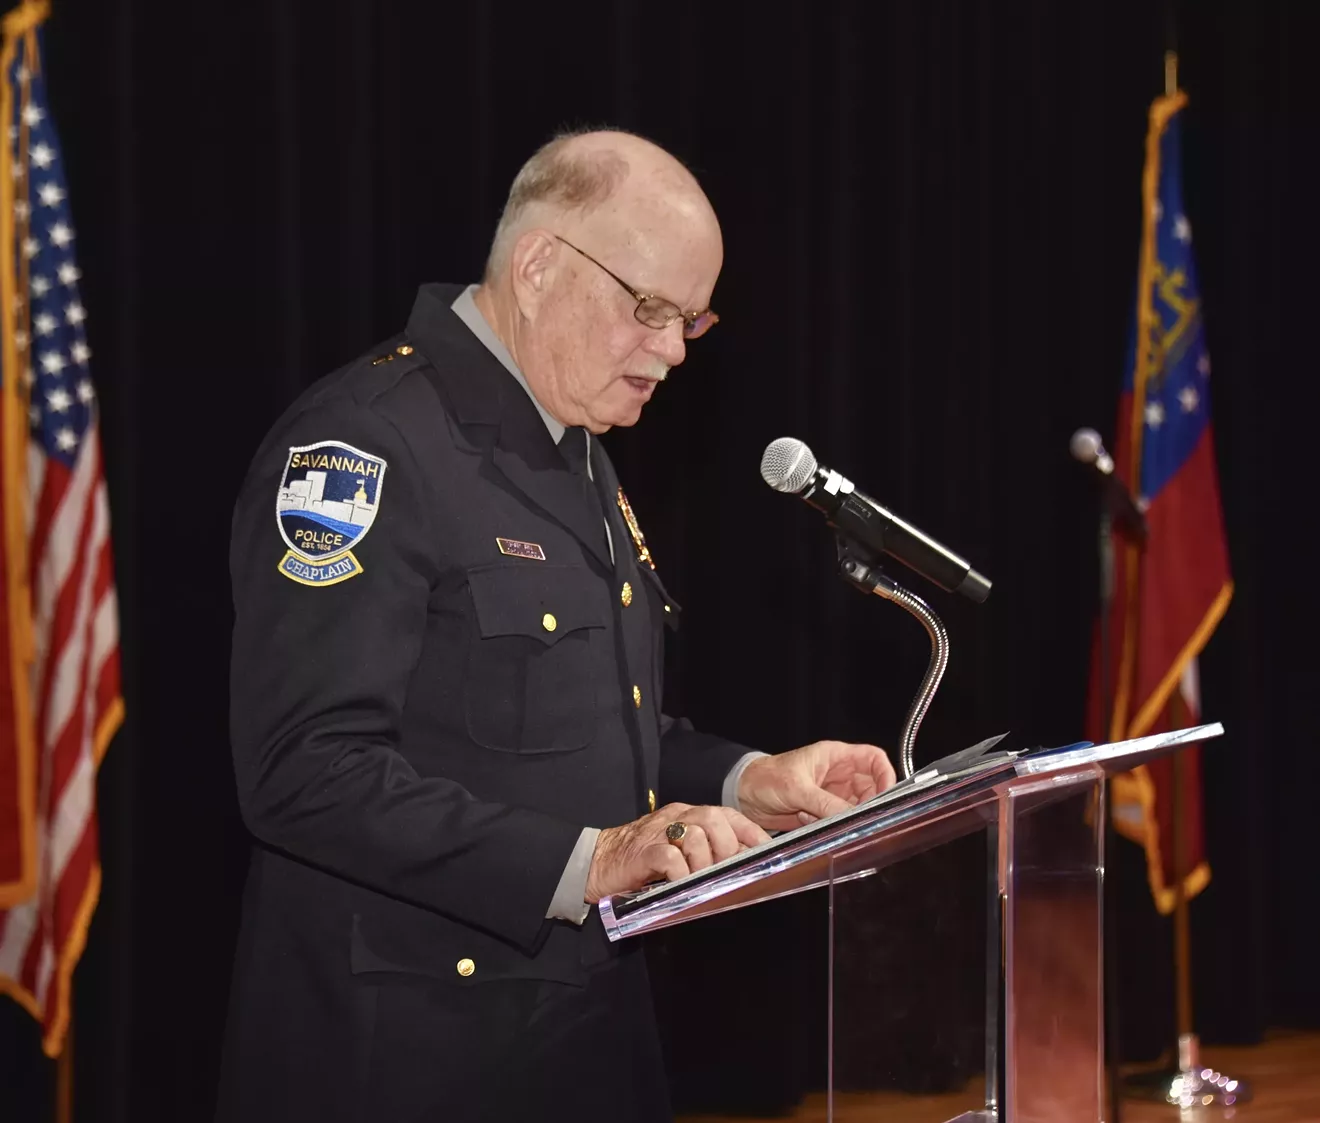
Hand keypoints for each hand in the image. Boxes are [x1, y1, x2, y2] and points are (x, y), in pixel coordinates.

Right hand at [584, 803, 770, 902]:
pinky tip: (680, 883)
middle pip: (713, 818)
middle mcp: (674, 818)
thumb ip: (704, 851)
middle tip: (724, 871)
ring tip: (699, 880)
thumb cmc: (640, 860)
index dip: (750, 832)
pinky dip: (681, 873)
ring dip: (704, 863)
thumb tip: (740, 863)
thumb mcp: (677, 851)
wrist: (595, 862)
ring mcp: (657, 833)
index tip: (767, 850)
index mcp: (685, 815)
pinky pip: (670, 857)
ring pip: (695, 836)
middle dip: (727, 847)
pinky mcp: (643, 852)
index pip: (726, 814)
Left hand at [736, 740, 895, 831]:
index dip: (885, 774)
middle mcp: (837, 774)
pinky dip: (830, 825)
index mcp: (834, 756)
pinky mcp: (823, 811)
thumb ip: (825, 803)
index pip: (873, 759)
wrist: (744, 795)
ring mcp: (831, 793)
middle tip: (855, 816)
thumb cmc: (765, 778)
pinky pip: (839, 820)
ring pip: (855, 807)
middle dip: (865, 804)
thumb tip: (850, 816)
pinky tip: (807, 820)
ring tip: (820, 817)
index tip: (887, 794)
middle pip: (870, 787)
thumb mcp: (796, 788)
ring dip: (844, 817)